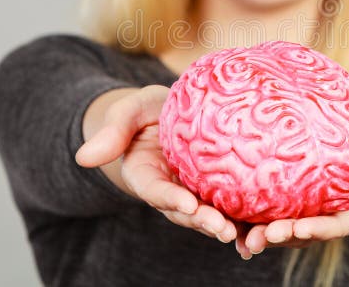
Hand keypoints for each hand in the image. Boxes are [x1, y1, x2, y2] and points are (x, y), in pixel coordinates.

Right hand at [75, 84, 237, 243]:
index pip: (155, 190)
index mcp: (146, 175)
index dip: (169, 198)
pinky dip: (245, 222)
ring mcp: (194, 193)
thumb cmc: (148, 110)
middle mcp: (170, 190)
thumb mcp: (130, 111)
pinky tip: (264, 231)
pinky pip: (230, 209)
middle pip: (185, 211)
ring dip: (226, 228)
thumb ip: (113, 132)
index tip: (185, 203)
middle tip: (222, 229)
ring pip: (209, 216)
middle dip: (203, 222)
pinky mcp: (217, 192)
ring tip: (244, 237)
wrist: (171, 113)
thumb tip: (83, 158)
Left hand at [235, 140, 348, 258]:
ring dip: (261, 237)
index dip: (318, 229)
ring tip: (242, 239)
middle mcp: (322, 218)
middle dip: (283, 236)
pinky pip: (264, 217)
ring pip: (280, 231)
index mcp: (347, 210)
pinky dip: (247, 225)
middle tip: (263, 236)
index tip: (300, 227)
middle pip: (303, 234)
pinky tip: (228, 229)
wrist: (344, 140)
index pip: (335, 226)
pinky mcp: (281, 206)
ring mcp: (300, 215)